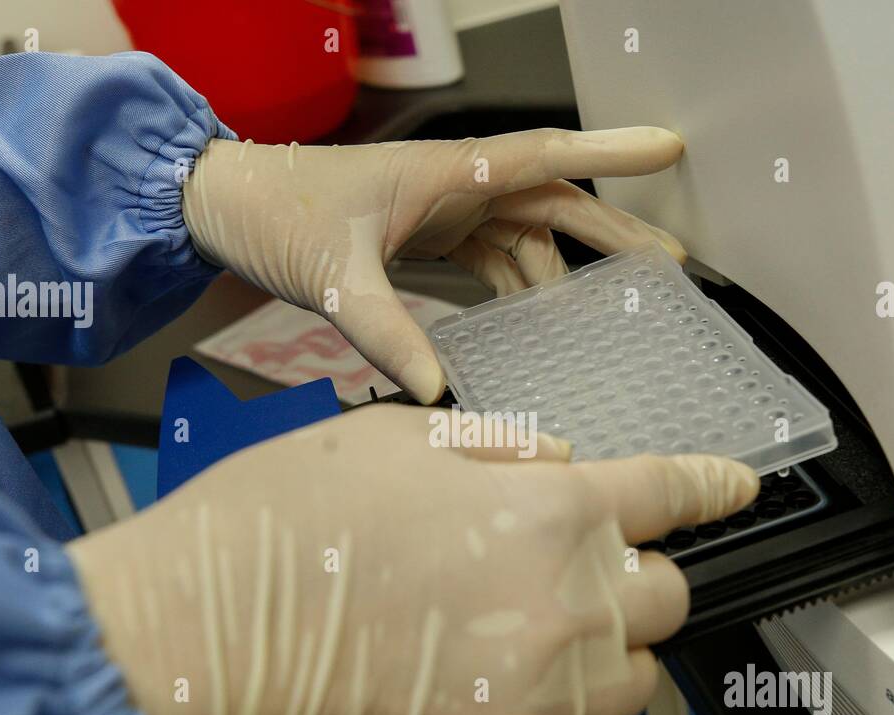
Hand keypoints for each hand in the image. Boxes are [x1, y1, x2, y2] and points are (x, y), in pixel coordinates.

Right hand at [66, 405, 756, 714]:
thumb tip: (558, 464)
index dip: (711, 486)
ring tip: (522, 639)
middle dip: (634, 574)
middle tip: (572, 572)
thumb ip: (498, 447)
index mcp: (548, 511)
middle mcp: (569, 607)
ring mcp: (544, 701)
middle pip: (667, 596)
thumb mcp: (391, 439)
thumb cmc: (279, 532)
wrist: (201, 647)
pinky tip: (501, 700)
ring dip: (601, 653)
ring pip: (634, 681)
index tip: (734, 489)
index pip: (669, 493)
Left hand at [181, 128, 686, 402]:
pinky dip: (519, 290)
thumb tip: (437, 387)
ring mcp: (445, 210)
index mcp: (445, 173)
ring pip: (529, 236)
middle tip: (668, 268)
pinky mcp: (429, 235)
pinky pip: (494, 260)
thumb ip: (386, 330)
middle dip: (613, 233)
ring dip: (566, 273)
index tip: (668, 148)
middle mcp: (455, 185)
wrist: (226, 206)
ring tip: (605, 316)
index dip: (610, 154)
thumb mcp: (333, 274)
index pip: (544, 156)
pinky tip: (532, 325)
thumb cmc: (274, 213)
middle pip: (555, 203)